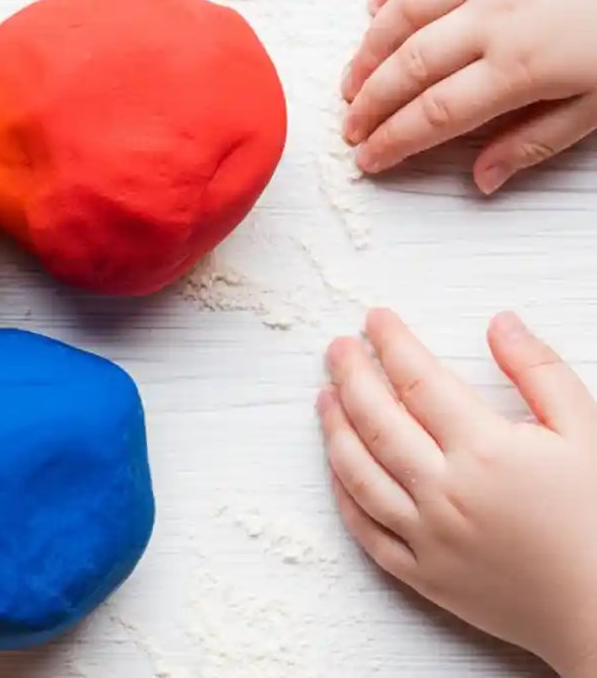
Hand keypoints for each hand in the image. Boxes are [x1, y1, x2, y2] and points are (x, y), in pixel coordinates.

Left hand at [319, 308, 596, 675]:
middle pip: (376, 420)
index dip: (391, 344)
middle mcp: (444, 491)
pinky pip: (365, 530)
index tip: (374, 320)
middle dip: (351, 376)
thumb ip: (539, 371)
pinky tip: (336, 469)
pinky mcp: (423, 575)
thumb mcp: (586, 431)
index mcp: (485, 450)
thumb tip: (499, 323)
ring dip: (335, 430)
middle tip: (336, 348)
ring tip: (325, 397)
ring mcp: (427, 536)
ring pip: (359, 473)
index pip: (419, 380)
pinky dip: (344, 495)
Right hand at [341, 0, 596, 192]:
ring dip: (369, 50)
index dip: (393, 141)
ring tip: (352, 79)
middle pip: (408, 68)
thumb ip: (536, 140)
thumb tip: (482, 178)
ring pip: (404, 12)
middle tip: (351, 128)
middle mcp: (494, 16)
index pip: (434, 115)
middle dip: (369, 104)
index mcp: (520, 66)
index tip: (370, 159)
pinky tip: (377, 4)